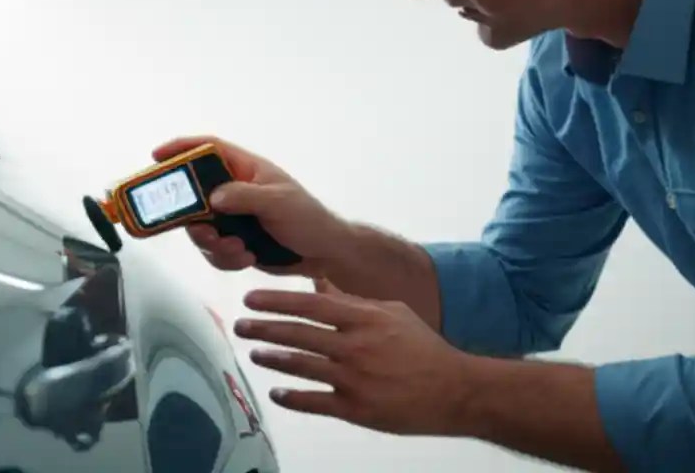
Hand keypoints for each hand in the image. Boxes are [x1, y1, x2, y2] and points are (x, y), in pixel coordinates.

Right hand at [151, 135, 354, 277]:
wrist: (326, 255)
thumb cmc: (309, 219)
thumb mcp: (279, 203)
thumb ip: (245, 197)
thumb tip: (213, 197)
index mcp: (246, 170)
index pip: (208, 150)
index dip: (181, 149)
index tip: (156, 156)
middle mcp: (235, 192)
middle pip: (194, 196)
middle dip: (192, 218)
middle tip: (203, 231)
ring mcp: (233, 218)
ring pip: (201, 229)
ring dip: (214, 244)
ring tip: (238, 250)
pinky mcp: (235, 242)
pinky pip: (214, 251)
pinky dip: (225, 259)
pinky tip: (247, 259)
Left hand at [234, 278, 473, 435]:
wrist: (455, 390)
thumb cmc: (424, 348)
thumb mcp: (392, 313)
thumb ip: (353, 300)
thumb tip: (319, 285)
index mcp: (364, 318)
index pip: (309, 305)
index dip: (275, 301)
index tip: (250, 299)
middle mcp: (354, 346)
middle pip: (298, 334)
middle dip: (263, 328)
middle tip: (239, 324)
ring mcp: (353, 379)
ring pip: (301, 366)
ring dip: (272, 359)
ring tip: (254, 353)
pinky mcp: (356, 409)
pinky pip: (314, 402)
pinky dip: (291, 397)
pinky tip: (277, 393)